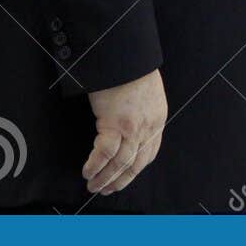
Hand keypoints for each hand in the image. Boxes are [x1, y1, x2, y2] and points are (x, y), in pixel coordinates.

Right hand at [84, 69, 166, 194]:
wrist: (125, 55)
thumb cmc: (131, 69)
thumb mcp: (146, 94)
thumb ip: (141, 113)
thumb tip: (128, 126)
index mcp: (157, 119)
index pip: (149, 153)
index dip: (135, 170)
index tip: (124, 178)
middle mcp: (148, 127)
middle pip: (135, 163)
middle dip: (119, 180)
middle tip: (106, 189)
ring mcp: (133, 127)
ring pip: (120, 163)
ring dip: (105, 178)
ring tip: (93, 185)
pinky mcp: (115, 123)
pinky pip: (104, 153)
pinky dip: (95, 165)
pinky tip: (88, 171)